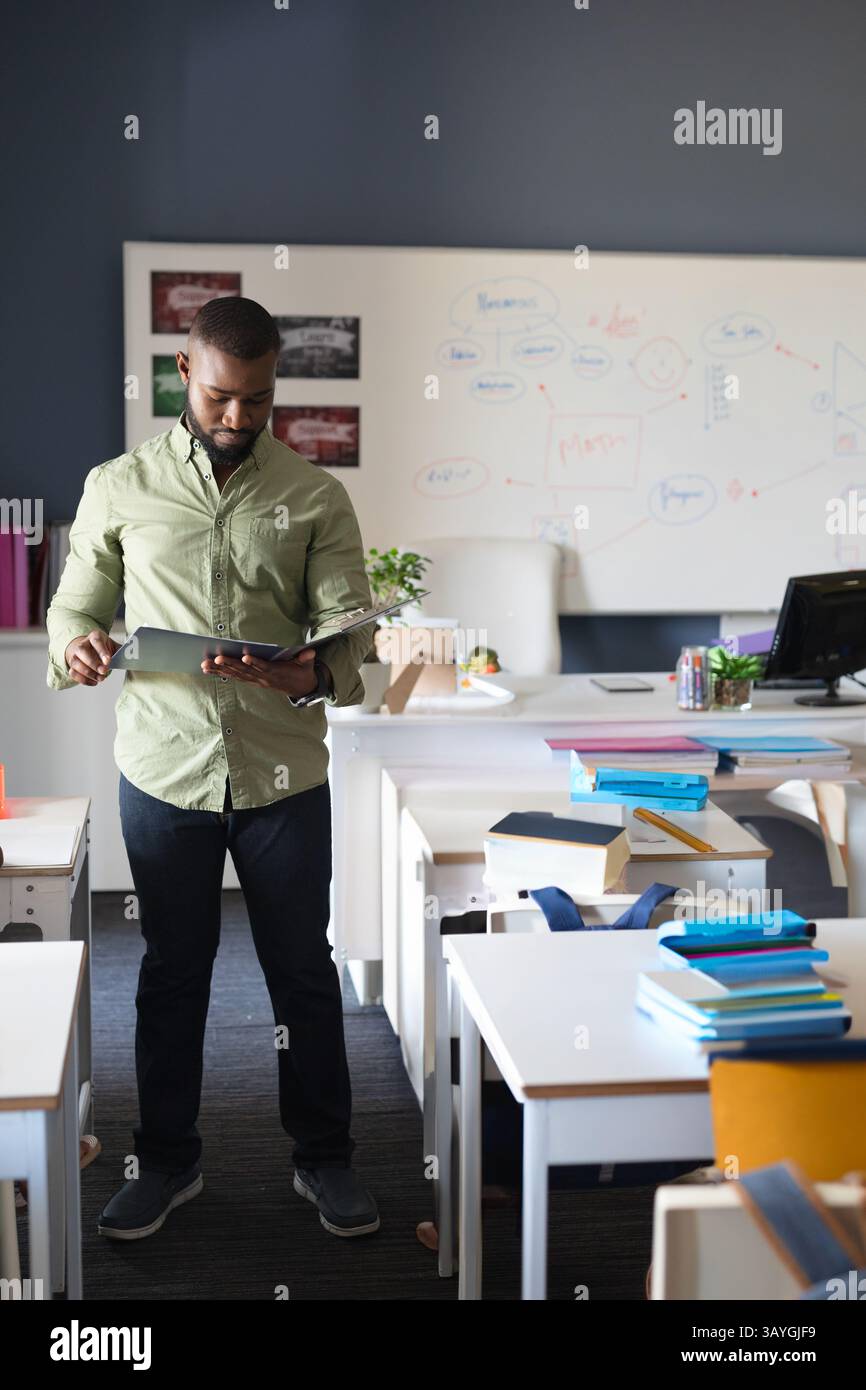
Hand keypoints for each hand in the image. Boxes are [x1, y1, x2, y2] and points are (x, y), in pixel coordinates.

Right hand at [64, 630, 120, 685]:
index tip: (108, 661)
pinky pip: (73, 673)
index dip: (102, 652)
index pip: (96, 641)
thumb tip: (133, 657)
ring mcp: (75, 654)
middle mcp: (82, 644)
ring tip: (101, 678)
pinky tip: (94, 681)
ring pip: (76, 663)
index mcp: (95, 636)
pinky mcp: (72, 665)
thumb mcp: (114, 646)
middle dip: (93, 663)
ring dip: (89, 673)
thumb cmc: (104, 648)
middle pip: (82, 651)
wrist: (89, 649)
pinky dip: (83, 680)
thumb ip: (123, 651)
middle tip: (104, 671)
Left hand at [200, 646, 322, 697]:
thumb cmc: (301, 671)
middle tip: (216, 659)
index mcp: (276, 672)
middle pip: (245, 671)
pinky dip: (220, 673)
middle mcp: (263, 678)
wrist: (300, 687)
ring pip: (236, 675)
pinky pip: (234, 677)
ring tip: (204, 664)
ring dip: (219, 670)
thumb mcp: (307, 665)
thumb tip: (309, 652)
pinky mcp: (251, 680)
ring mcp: (256, 680)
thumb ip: (306, 658)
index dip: (255, 663)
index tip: (245, 656)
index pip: (264, 667)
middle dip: (230, 665)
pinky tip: (208, 669)